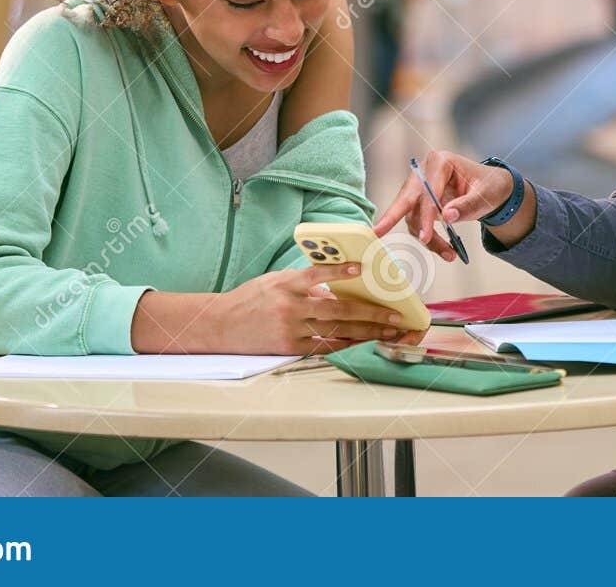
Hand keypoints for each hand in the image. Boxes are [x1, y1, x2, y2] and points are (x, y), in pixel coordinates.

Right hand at [211, 263, 414, 354]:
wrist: (222, 325)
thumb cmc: (251, 299)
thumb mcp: (275, 282)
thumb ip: (304, 285)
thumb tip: (337, 290)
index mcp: (286, 284)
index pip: (317, 274)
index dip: (339, 271)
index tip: (361, 267)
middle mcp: (290, 307)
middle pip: (338, 311)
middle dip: (370, 313)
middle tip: (394, 315)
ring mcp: (291, 330)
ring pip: (336, 332)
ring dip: (366, 332)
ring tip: (388, 331)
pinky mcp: (290, 349)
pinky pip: (324, 347)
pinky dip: (346, 345)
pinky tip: (363, 342)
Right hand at [372, 150, 518, 258]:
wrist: (491, 188)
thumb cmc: (489, 186)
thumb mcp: (485, 195)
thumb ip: (468, 205)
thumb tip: (447, 216)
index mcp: (440, 161)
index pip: (428, 191)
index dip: (426, 216)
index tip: (425, 237)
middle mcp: (424, 171)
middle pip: (406, 197)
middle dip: (392, 217)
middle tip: (376, 232)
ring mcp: (419, 187)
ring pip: (412, 216)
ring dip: (426, 238)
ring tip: (449, 255)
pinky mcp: (419, 202)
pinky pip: (417, 222)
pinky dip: (428, 239)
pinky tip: (445, 250)